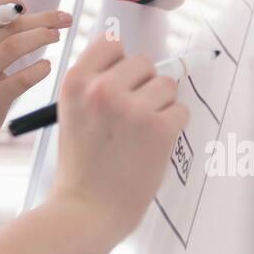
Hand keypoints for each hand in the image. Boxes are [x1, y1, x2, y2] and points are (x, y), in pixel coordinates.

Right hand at [49, 36, 187, 238]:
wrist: (86, 210)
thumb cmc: (81, 166)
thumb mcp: (71, 113)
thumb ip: (95, 85)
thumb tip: (132, 66)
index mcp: (75, 81)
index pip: (111, 43)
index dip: (120, 63)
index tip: (121, 82)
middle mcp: (103, 88)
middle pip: (144, 62)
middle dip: (143, 86)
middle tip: (131, 117)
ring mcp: (132, 107)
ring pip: (167, 84)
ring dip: (161, 105)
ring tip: (141, 132)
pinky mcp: (158, 128)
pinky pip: (181, 110)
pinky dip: (173, 126)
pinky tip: (153, 145)